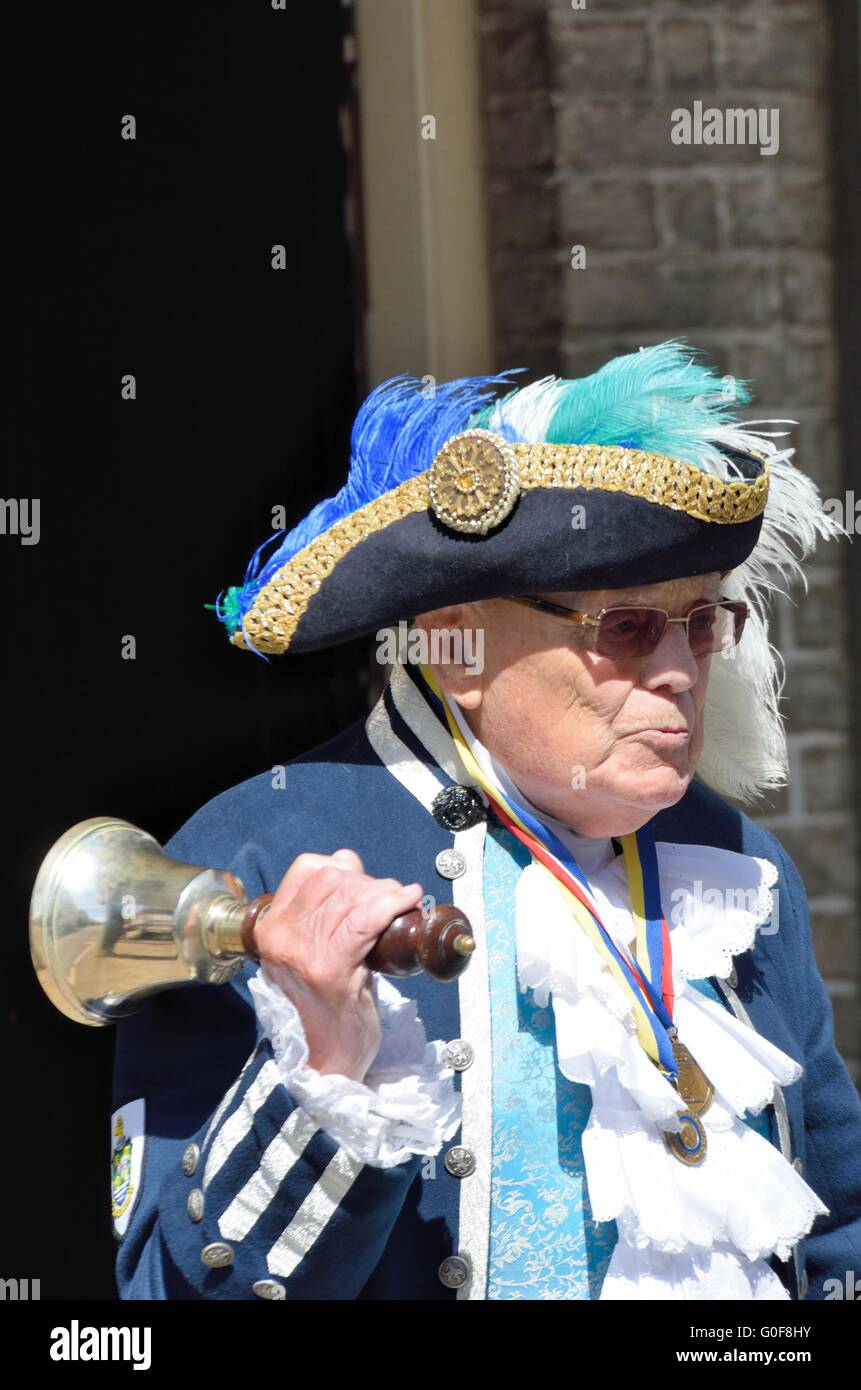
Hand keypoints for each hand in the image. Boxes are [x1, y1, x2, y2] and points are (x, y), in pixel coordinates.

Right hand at [252, 849, 422, 1082]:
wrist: (326, 1060)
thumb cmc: (330, 1003)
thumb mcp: (317, 947)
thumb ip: (325, 906)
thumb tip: (348, 862)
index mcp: (271, 927)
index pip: (308, 869)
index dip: (344, 868)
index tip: (366, 884)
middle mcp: (280, 936)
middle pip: (332, 879)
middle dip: (368, 882)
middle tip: (390, 900)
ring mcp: (303, 952)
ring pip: (350, 897)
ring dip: (384, 894)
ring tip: (400, 905)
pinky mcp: (330, 969)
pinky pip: (364, 921)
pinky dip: (391, 904)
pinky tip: (409, 900)